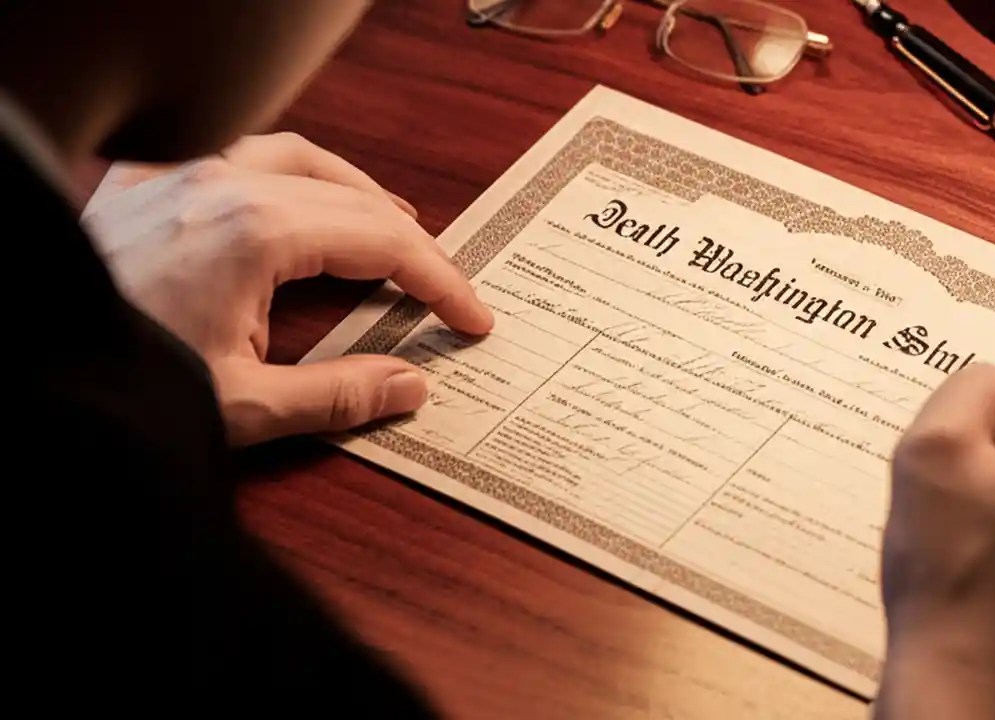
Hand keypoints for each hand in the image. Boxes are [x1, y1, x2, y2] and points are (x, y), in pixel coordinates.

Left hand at [82, 132, 492, 446]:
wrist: (36, 368)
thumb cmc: (122, 383)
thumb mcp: (241, 407)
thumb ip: (338, 396)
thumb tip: (410, 386)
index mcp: (256, 232)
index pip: (383, 241)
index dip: (440, 281)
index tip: (472, 316)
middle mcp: (224, 186)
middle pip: (354, 198)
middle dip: (412, 244)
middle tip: (446, 289)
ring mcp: (183, 177)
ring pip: (301, 160)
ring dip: (358, 194)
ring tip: (393, 228)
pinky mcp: (149, 186)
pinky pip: (241, 156)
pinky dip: (291, 176)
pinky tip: (297, 204)